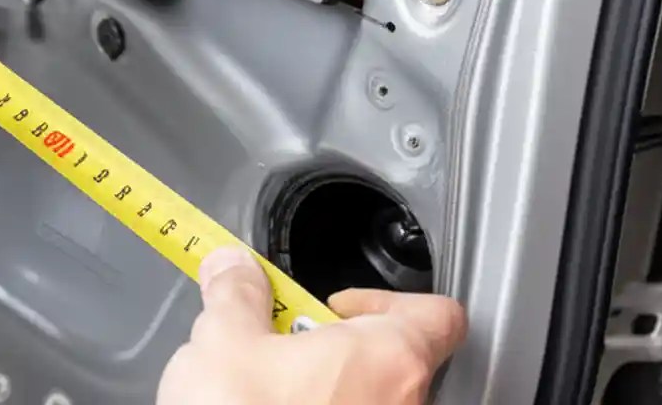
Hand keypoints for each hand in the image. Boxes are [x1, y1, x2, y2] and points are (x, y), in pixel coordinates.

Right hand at [157, 248, 466, 404]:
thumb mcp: (223, 341)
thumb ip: (237, 293)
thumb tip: (233, 270)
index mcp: (391, 358)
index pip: (438, 314)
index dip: (384, 299)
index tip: (332, 304)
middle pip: (395, 361)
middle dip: (338, 349)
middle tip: (286, 347)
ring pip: (374, 401)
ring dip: (331, 390)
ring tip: (272, 391)